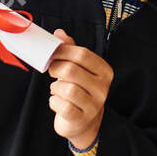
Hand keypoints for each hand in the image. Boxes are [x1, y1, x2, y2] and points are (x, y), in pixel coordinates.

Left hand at [47, 29, 112, 152]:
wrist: (84, 122)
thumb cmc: (80, 91)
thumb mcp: (80, 69)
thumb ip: (71, 50)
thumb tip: (59, 33)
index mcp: (104, 71)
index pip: (83, 54)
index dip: (64, 51)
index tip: (53, 53)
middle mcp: (102, 87)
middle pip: (72, 70)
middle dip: (56, 68)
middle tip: (52, 71)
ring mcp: (94, 104)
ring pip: (67, 88)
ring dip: (55, 87)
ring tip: (56, 89)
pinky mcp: (82, 118)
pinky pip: (63, 106)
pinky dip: (54, 101)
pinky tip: (56, 101)